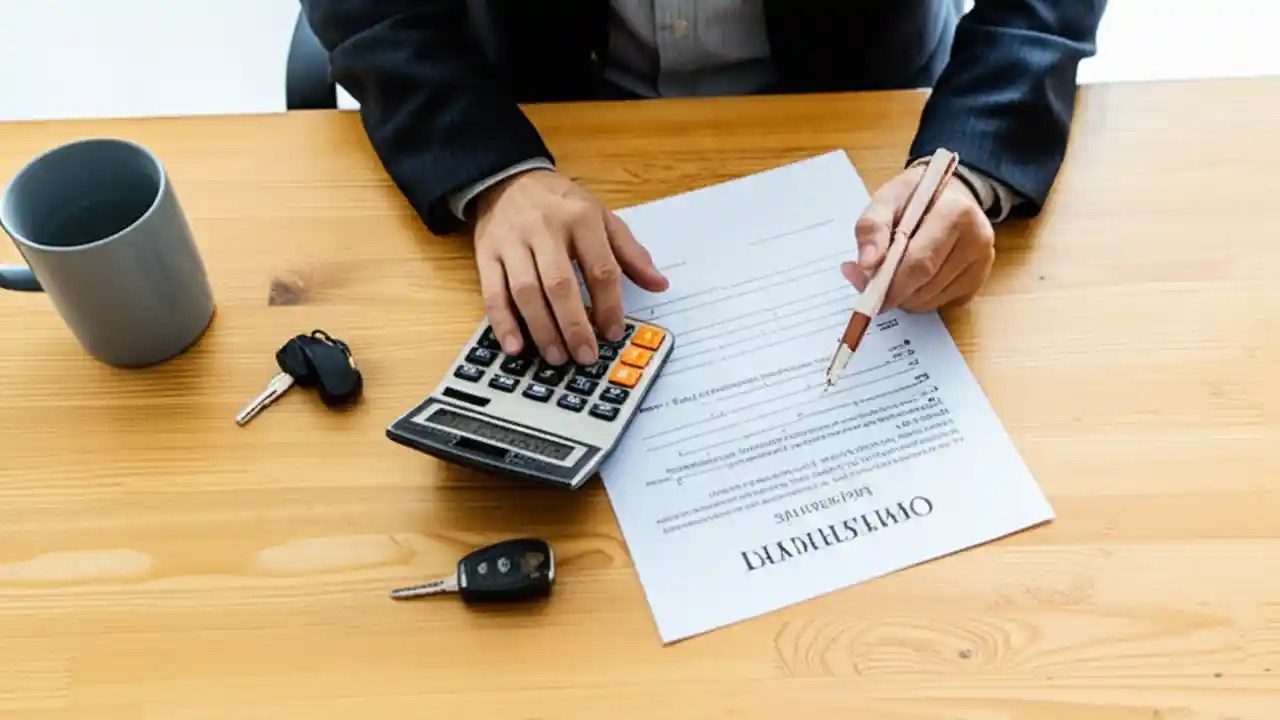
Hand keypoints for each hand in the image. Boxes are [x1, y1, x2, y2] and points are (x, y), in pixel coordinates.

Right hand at [472, 169, 668, 365]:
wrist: (508, 179)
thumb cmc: (560, 204)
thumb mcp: (601, 216)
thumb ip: (629, 252)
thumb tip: (659, 284)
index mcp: (581, 218)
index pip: (600, 268)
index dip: (609, 306)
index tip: (613, 333)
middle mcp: (545, 228)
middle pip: (560, 284)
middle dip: (574, 326)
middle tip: (585, 356)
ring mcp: (512, 242)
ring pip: (526, 292)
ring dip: (542, 329)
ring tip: (556, 357)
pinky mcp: (486, 253)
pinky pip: (493, 293)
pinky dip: (502, 323)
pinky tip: (515, 347)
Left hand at [841, 165, 995, 311]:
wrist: (949, 194)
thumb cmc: (915, 197)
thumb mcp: (886, 199)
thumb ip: (872, 227)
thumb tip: (867, 264)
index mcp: (955, 213)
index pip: (920, 263)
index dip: (891, 285)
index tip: (868, 292)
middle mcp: (977, 239)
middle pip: (927, 286)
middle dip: (895, 294)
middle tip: (873, 287)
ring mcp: (983, 262)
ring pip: (933, 300)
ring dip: (906, 298)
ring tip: (894, 276)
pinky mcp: (980, 280)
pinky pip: (942, 303)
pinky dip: (921, 299)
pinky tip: (915, 279)